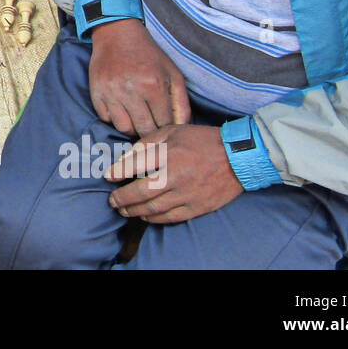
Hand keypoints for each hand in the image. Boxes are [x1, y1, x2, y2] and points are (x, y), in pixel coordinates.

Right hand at [88, 18, 189, 136]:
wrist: (116, 34)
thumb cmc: (149, 55)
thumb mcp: (172, 73)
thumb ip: (181, 102)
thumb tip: (181, 127)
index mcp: (153, 85)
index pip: (164, 123)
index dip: (166, 126)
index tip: (165, 123)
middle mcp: (131, 90)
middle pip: (144, 129)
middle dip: (150, 130)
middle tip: (151, 124)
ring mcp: (111, 92)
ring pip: (123, 128)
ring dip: (132, 126)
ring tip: (136, 117)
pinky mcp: (96, 92)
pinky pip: (106, 118)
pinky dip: (114, 117)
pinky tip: (121, 107)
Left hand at [105, 124, 243, 223]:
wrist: (239, 157)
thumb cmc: (202, 140)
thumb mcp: (174, 130)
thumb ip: (148, 142)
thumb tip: (127, 157)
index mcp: (170, 153)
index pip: (135, 164)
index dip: (118, 172)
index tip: (108, 176)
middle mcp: (176, 175)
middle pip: (141, 192)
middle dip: (122, 198)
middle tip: (112, 200)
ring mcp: (187, 194)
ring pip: (153, 208)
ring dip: (134, 210)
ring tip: (124, 209)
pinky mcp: (197, 207)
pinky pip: (170, 217)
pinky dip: (154, 218)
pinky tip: (145, 215)